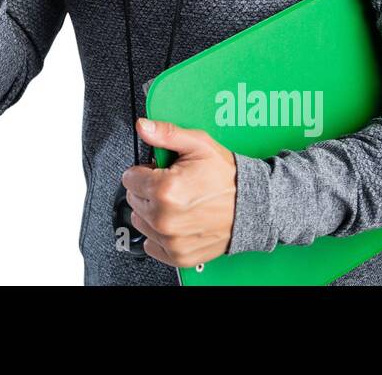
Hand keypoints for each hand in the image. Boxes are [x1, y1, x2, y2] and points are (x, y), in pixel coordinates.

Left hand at [121, 118, 237, 269]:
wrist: (252, 207)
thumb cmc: (228, 178)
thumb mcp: (199, 145)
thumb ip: (166, 134)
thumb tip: (144, 127)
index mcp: (165, 190)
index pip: (129, 178)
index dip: (145, 171)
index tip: (160, 171)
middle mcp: (165, 219)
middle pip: (133, 199)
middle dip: (148, 190)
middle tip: (173, 185)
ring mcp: (171, 240)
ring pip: (140, 221)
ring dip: (152, 211)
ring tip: (177, 203)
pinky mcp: (178, 255)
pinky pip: (152, 244)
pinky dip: (160, 234)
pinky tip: (178, 221)